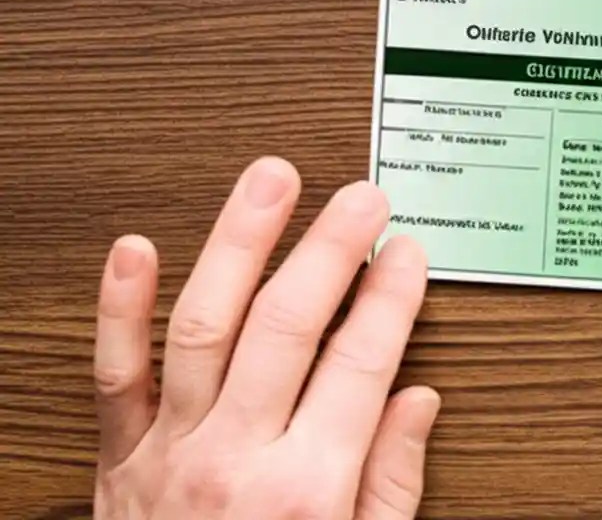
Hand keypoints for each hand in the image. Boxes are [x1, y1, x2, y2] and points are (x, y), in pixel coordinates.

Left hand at [93, 158, 437, 519]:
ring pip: (208, 324)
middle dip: (332, 249)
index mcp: (308, 488)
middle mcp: (238, 457)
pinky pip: (114, 372)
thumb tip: (416, 402)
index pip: (361, 361)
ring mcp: (173, 449)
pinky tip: (138, 249)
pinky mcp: (122, 454)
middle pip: (290, 325)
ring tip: (270, 183)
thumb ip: (391, 483)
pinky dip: (121, 307)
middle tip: (360, 198)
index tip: (408, 253)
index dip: (391, 297)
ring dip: (240, 243)